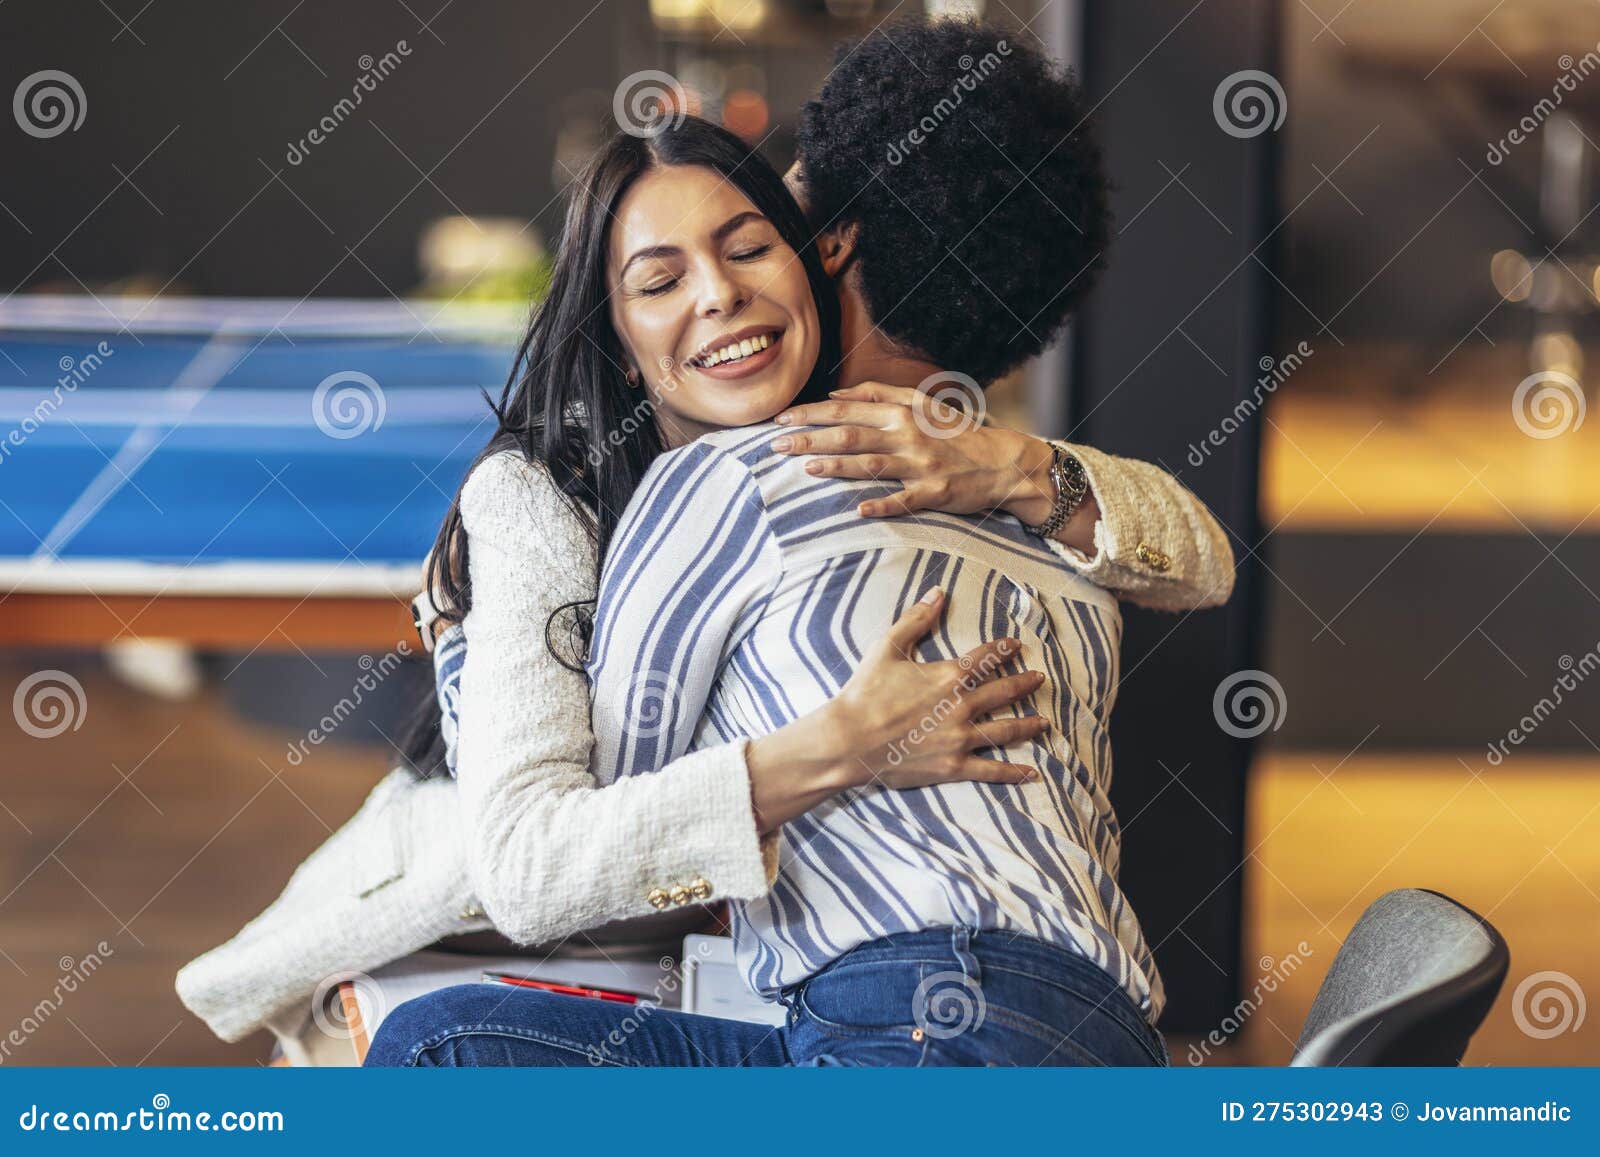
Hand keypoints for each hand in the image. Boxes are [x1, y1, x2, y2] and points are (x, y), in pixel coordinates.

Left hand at [772, 382, 1097, 549]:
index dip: (811, 413)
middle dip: (810, 438)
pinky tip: (857, 508)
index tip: (780, 418)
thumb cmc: (958, 434)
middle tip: (776, 444)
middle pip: (850, 435)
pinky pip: (903, 500)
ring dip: (836, 466)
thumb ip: (880, 396)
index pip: (846, 410)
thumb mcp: (923, 405)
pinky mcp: (934, 493)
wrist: (1003, 462)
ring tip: (805, 467)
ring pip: (870, 464)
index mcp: (902, 412)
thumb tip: (836, 394)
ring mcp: (921, 465)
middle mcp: (908, 435)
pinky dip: (881, 504)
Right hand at [828, 586, 1049, 788]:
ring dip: (1028, 725)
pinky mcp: (953, 766)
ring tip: (1044, 723)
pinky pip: (990, 770)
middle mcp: (961, 707)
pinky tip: (1031, 772)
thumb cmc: (865, 693)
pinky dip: (1012, 772)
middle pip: (1004, 693)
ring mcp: (960, 739)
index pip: (986, 658)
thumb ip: (916, 619)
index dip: (1004, 649)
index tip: (1016, 645)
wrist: (848, 740)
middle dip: (1025, 684)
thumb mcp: (887, 648)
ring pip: (1005, 730)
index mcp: (948, 676)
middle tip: (1039, 679)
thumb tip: (939, 592)